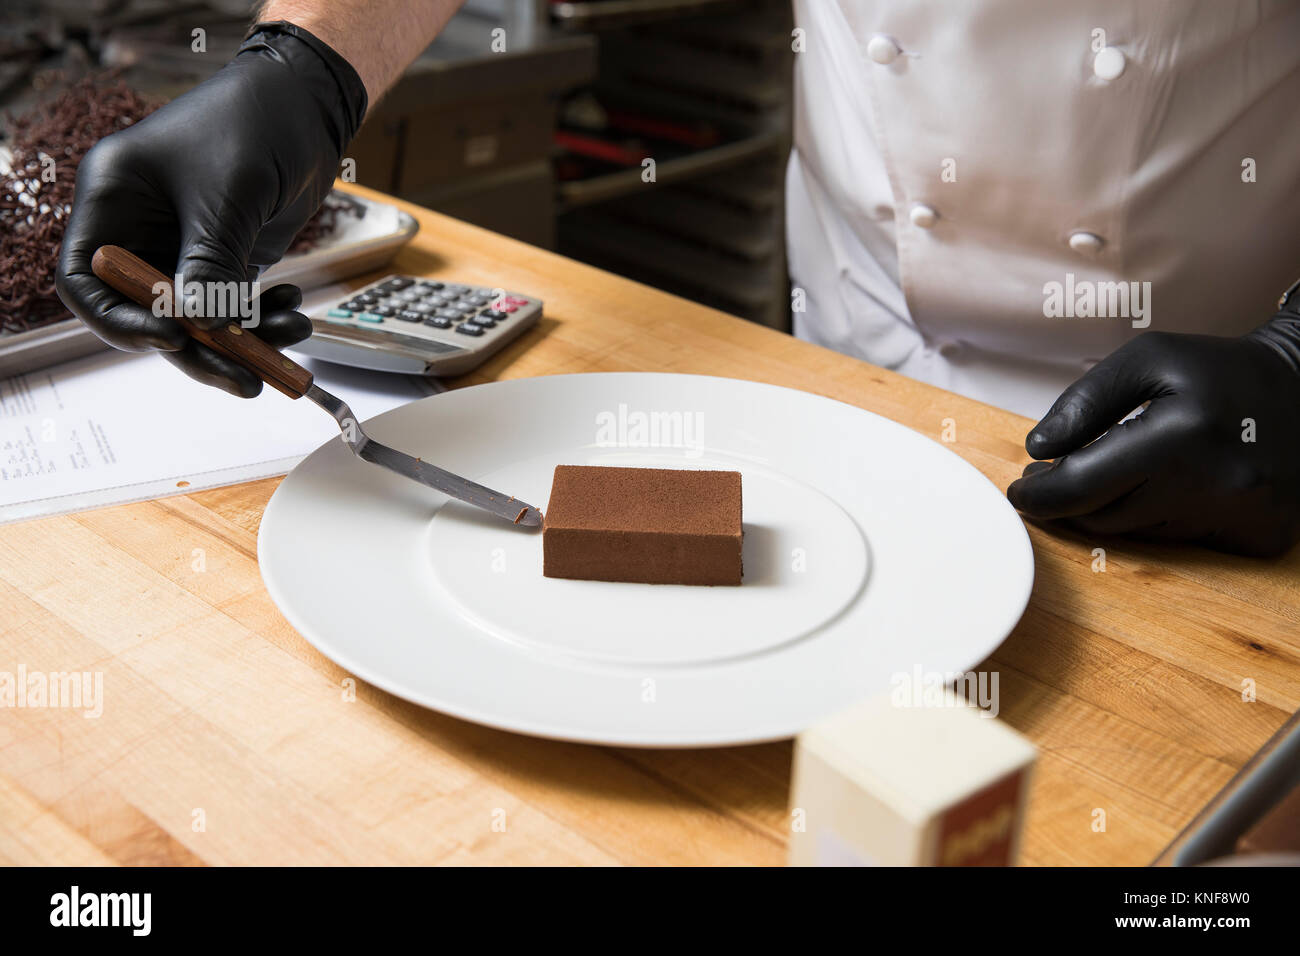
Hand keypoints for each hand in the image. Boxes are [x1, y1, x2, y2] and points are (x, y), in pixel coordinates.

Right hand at [56, 22, 366, 396]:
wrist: (306, 104)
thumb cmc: (255, 122)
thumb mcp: (227, 196)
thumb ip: (210, 263)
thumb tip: (201, 326)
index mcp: (113, 197)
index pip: (86, 277)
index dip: (120, 318)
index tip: (171, 338)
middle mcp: (140, 226)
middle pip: (146, 310)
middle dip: (198, 348)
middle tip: (245, 377)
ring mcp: (182, 246)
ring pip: (196, 317)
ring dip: (242, 338)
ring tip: (289, 336)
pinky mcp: (223, 257)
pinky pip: (231, 305)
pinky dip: (262, 317)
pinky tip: (292, 309)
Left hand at [1006, 315, 1299, 556]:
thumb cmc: (1221, 370)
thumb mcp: (1148, 359)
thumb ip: (1084, 402)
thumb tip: (1038, 450)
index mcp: (1180, 438)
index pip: (1081, 487)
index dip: (1039, 493)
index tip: (1019, 489)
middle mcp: (1214, 486)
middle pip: (1104, 517)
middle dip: (1070, 499)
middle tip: (1052, 477)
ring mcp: (1241, 518)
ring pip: (1140, 532)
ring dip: (1116, 506)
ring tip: (1118, 470)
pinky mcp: (1259, 538)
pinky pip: (1181, 540)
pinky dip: (1161, 516)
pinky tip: (1170, 484)